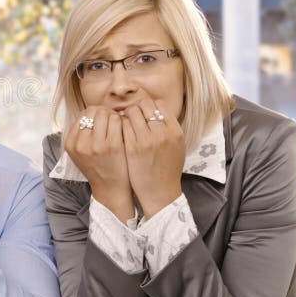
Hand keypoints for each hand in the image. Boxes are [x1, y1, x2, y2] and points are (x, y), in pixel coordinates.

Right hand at [64, 106, 133, 222]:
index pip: (81, 115)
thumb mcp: (81, 153)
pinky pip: (117, 121)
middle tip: (112, 119)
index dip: (94, 114)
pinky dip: (122, 121)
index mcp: (70, 144)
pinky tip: (126, 128)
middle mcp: (80, 144)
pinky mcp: (112, 146)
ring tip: (119, 124)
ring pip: (104, 114)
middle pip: (92, 111)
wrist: (111, 189)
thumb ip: (81, 134)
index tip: (102, 120)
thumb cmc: (99, 167)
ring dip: (114, 115)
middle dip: (104, 112)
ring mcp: (96, 145)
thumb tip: (91, 111)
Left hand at [122, 98, 184, 218]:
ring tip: (124, 122)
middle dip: (136, 108)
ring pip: (131, 112)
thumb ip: (168, 128)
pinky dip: (119, 125)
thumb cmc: (167, 169)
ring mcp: (146, 140)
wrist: (160, 192)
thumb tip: (155, 111)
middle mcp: (162, 133)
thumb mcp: (176, 146)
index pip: (159, 104)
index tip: (144, 112)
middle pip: (145, 104)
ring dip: (126, 115)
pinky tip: (119, 131)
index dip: (149, 106)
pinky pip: (122, 125)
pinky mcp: (132, 147)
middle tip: (132, 116)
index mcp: (175, 131)